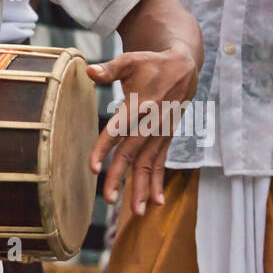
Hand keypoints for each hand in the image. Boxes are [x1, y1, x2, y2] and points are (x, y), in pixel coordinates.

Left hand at [86, 43, 198, 216]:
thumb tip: (88, 71)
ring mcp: (160, 133)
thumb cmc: (151, 64)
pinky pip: (161, 163)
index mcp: (138, 105)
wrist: (184, 69)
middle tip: (108, 199)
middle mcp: (150, 124)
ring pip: (148, 164)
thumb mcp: (130, 60)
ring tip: (135, 212)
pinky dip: (158, 182)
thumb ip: (110, 69)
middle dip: (120, 177)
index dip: (105, 148)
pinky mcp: (166, 138)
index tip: (93, 167)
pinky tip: (156, 203)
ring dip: (141, 188)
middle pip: (132, 154)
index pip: (118, 130)